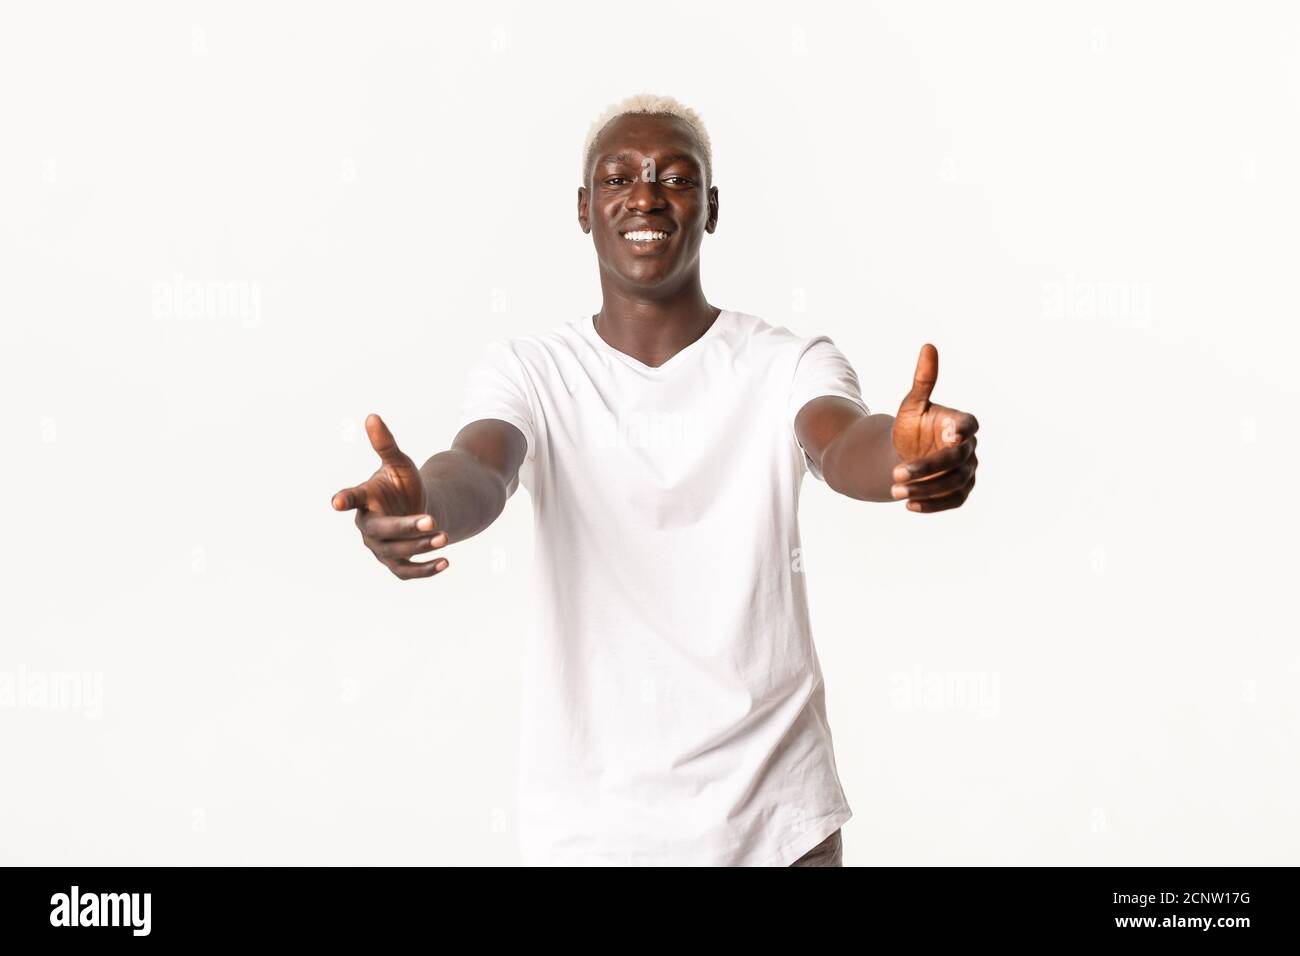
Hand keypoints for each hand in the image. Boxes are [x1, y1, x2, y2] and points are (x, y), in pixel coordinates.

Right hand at [331, 413, 449, 578]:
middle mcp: (367, 526)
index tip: (337, 502)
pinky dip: (426, 569)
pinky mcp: (395, 563)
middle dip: (406, 527)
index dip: (344, 500)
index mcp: (364, 499)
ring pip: (397, 552)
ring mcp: (379, 548)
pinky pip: (407, 571)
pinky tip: (446, 562)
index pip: (352, 498)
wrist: (418, 508)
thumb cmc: (403, 484)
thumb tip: (372, 416)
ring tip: (445, 536)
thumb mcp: (399, 463)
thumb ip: (386, 444)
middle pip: (381, 530)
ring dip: (421, 546)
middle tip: (432, 520)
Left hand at [890, 343, 978, 512]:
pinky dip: (932, 505)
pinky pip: (952, 500)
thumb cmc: (912, 426)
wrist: (905, 454)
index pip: (969, 426)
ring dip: (925, 489)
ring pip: (953, 483)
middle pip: (955, 459)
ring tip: (895, 491)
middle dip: (927, 468)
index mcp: (961, 424)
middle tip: (896, 474)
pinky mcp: (959, 492)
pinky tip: (909, 506)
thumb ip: (923, 381)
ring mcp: (967, 472)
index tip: (948, 435)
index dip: (961, 430)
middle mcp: (969, 449)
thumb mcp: (912, 404)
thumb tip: (929, 347)